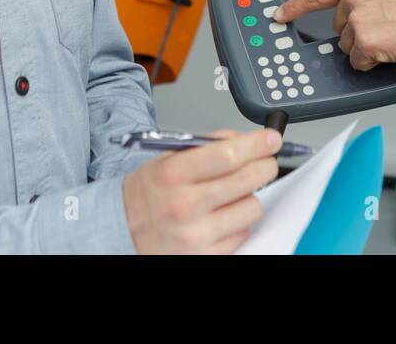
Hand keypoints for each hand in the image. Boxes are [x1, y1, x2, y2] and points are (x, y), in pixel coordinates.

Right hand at [122, 128, 280, 253]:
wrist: (123, 231)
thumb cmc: (148, 193)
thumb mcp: (166, 158)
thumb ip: (205, 145)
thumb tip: (245, 140)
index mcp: (172, 174)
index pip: (228, 155)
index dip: (257, 144)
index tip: (272, 139)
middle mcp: (184, 205)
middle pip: (247, 179)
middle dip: (266, 166)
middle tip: (267, 161)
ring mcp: (196, 234)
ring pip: (252, 207)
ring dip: (250, 196)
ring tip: (232, 194)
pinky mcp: (206, 256)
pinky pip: (244, 233)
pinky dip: (240, 222)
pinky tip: (222, 216)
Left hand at [273, 0, 395, 69]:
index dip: (294, 6)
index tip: (279, 14)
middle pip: (338, 26)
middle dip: (358, 30)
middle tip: (386, 25)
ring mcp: (357, 20)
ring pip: (347, 46)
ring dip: (366, 46)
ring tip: (392, 35)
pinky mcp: (365, 42)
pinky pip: (359, 62)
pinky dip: (373, 61)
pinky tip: (391, 48)